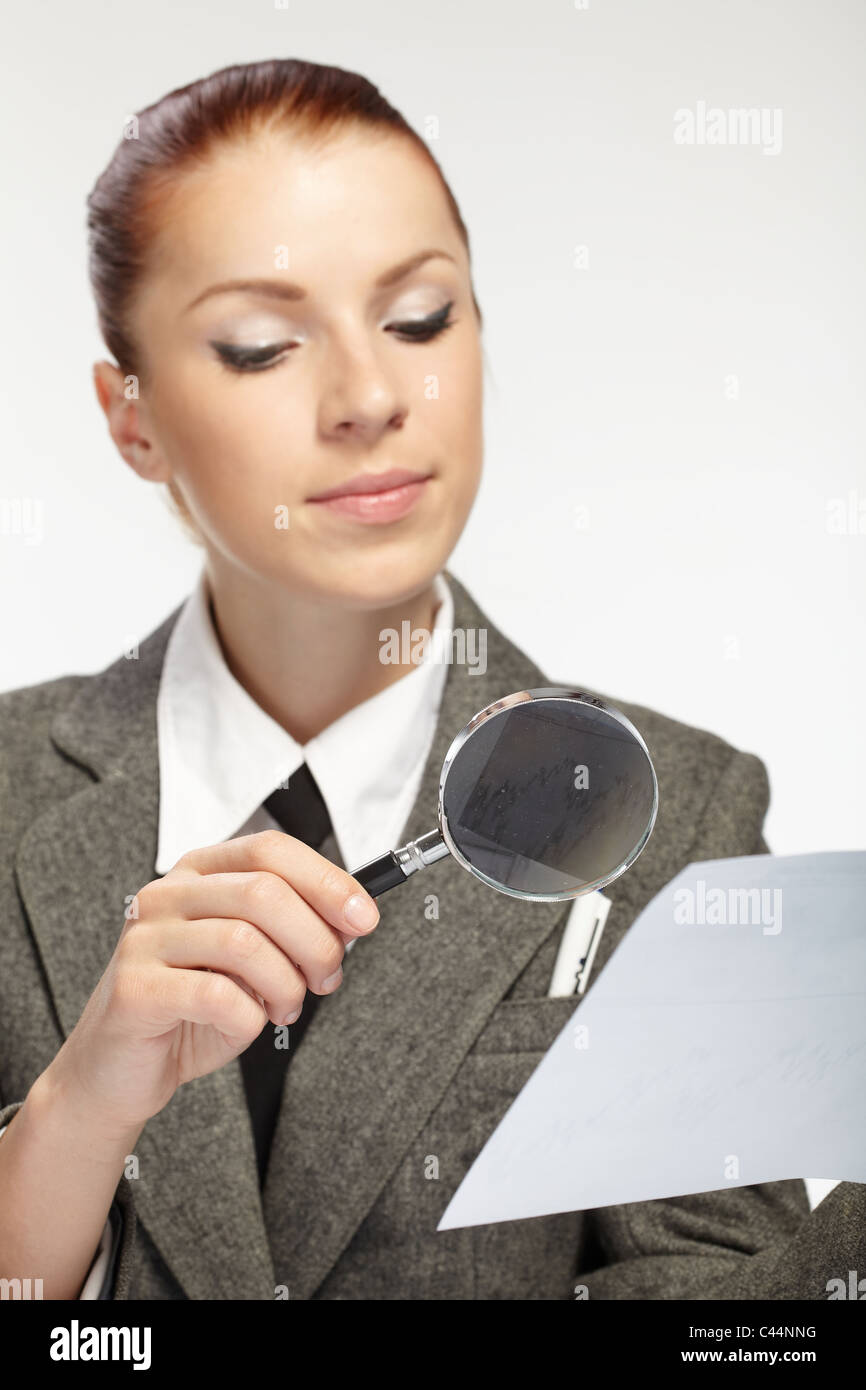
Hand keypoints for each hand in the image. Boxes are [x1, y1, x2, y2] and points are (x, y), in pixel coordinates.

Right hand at [45, 829, 379, 1136]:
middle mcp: (168, 894)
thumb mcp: (254, 960)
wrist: (121, 1068)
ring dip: (286, 983)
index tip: (364, 918)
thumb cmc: (192, 1009)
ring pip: (245, 942)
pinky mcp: (135, 989)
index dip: (327, 881)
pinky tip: (244, 1025)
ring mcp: (146, 938)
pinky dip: (248, 1018)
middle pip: (264, 892)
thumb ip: (293, 931)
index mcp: (200, 872)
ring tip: (285, 1006)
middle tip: (327, 978)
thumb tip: (352, 918)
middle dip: (315, 941)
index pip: (271, 850)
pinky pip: (217, 995)